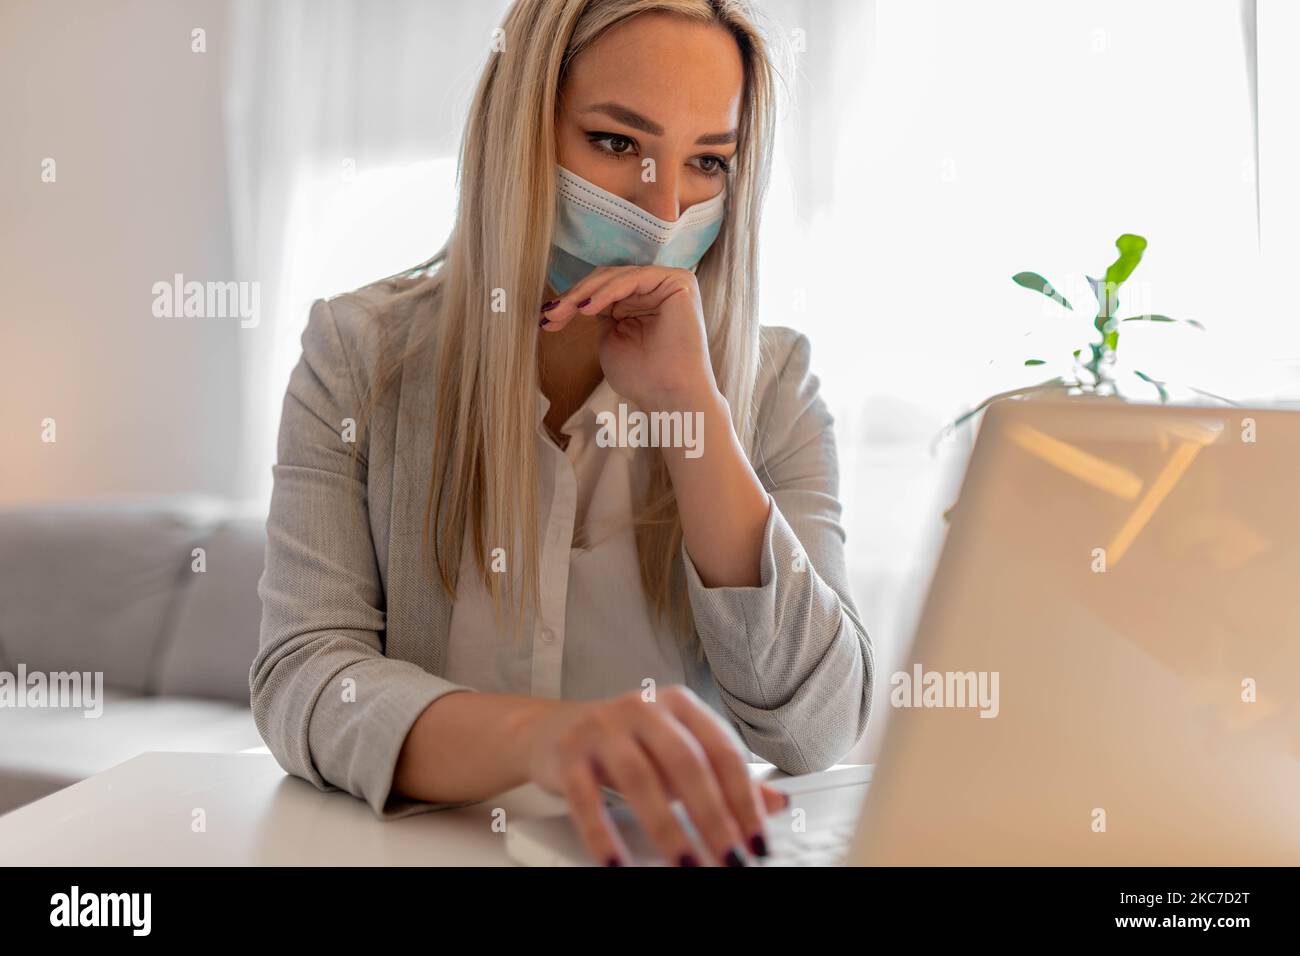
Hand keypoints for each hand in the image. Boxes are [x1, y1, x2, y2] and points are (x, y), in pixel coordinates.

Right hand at [523, 685, 788, 865]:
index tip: (758, 841)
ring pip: (640, 779)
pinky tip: (618, 864)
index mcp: (678, 704)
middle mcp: (642, 707)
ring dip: (667, 829)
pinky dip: (603, 835)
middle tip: (731, 859)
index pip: (723, 750)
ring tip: (686, 865)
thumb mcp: (678, 752)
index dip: (745, 799)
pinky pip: (586, 798)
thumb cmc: (626, 743)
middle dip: (714, 818)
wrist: (553, 729)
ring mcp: (602, 727)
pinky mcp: (568, 752)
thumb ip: (724, 776)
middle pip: (687, 763)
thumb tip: (777, 803)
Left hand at [540, 266, 718, 411]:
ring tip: (564, 312)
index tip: (546, 318)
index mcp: (643, 300)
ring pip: (618, 276)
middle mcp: (657, 288)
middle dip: (575, 296)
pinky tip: (588, 308)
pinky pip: (634, 279)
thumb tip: (572, 299)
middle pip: (608, 279)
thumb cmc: (643, 376)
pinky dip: (608, 292)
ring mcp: (669, 283)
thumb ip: (601, 313)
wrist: (669, 395)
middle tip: (550, 313)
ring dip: (585, 293)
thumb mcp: (611, 337)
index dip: (573, 301)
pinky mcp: (679, 282)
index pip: (603, 290)